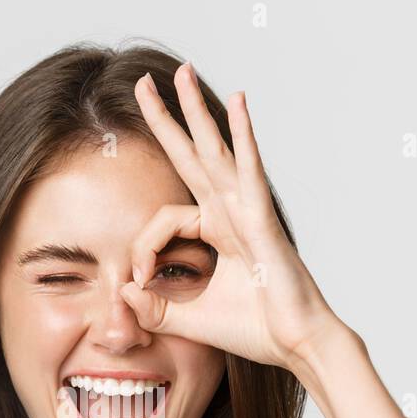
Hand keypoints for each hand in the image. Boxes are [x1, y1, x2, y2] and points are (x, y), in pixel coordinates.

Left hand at [120, 62, 352, 369]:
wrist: (295, 345)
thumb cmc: (254, 330)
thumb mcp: (187, 318)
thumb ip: (153, 306)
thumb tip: (121, 292)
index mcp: (216, 232)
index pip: (164, 219)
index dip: (141, 248)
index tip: (137, 282)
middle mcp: (232, 213)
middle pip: (192, 156)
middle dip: (167, 119)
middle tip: (143, 82)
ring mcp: (249, 212)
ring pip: (217, 152)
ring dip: (199, 111)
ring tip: (182, 72)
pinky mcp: (264, 220)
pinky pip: (250, 172)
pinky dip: (246, 137)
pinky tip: (240, 103)